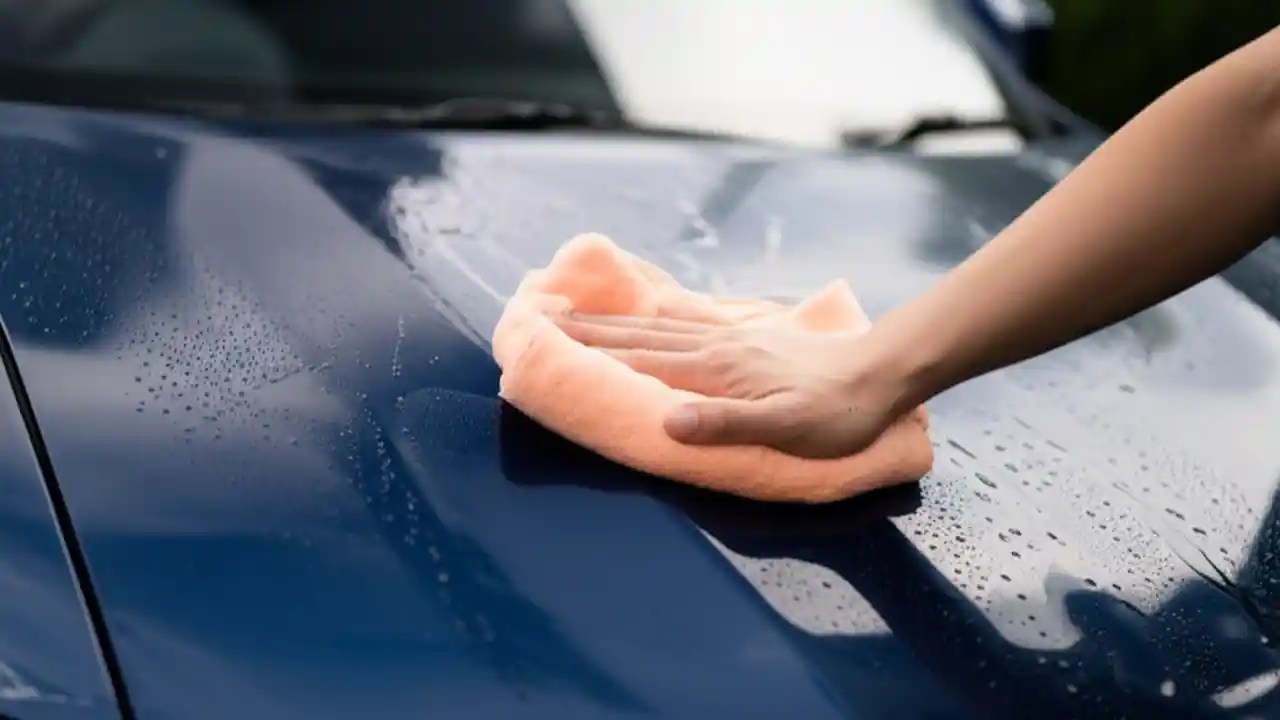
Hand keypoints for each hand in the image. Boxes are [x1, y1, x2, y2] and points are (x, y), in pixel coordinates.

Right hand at [555, 313, 913, 457]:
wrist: (881, 372)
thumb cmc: (837, 412)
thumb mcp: (786, 428)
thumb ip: (726, 424)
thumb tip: (667, 420)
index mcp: (715, 371)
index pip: (639, 361)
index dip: (591, 354)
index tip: (546, 343)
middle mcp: (714, 347)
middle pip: (638, 336)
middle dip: (587, 329)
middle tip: (540, 317)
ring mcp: (728, 339)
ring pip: (657, 326)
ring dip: (612, 322)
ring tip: (575, 314)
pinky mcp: (744, 339)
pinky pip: (684, 323)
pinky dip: (652, 318)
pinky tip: (646, 317)